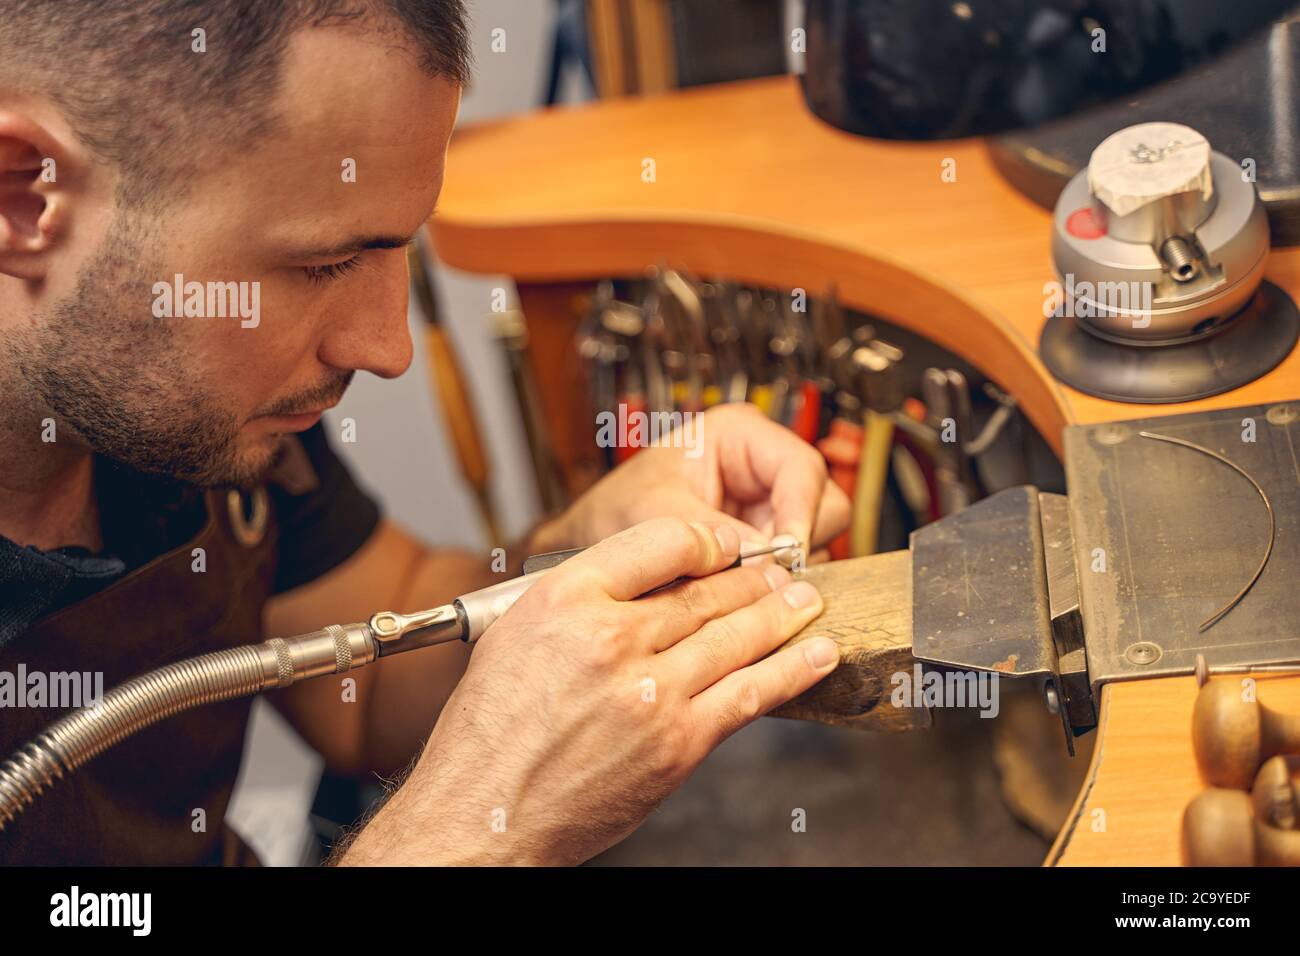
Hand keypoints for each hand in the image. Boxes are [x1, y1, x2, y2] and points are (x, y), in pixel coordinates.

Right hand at [337, 517, 838, 865]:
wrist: (486, 811)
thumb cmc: (493, 728)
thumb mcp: (515, 631)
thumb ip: (580, 595)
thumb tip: (646, 578)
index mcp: (566, 597)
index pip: (660, 541)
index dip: (706, 539)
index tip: (725, 545)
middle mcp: (612, 637)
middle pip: (706, 590)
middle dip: (754, 579)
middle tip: (781, 571)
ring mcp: (651, 691)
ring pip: (735, 637)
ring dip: (781, 615)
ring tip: (806, 600)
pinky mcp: (678, 742)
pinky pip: (749, 694)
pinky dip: (791, 671)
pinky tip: (817, 654)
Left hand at [553, 402, 849, 557]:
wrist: (596, 537)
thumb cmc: (618, 508)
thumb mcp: (654, 514)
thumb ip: (707, 531)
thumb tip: (763, 557)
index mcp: (740, 435)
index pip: (801, 469)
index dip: (801, 513)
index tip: (788, 554)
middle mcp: (763, 465)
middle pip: (820, 503)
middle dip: (796, 543)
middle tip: (761, 577)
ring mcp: (767, 504)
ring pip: (813, 538)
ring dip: (783, 567)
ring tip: (738, 585)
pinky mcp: (765, 540)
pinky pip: (792, 564)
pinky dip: (772, 582)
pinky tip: (739, 594)